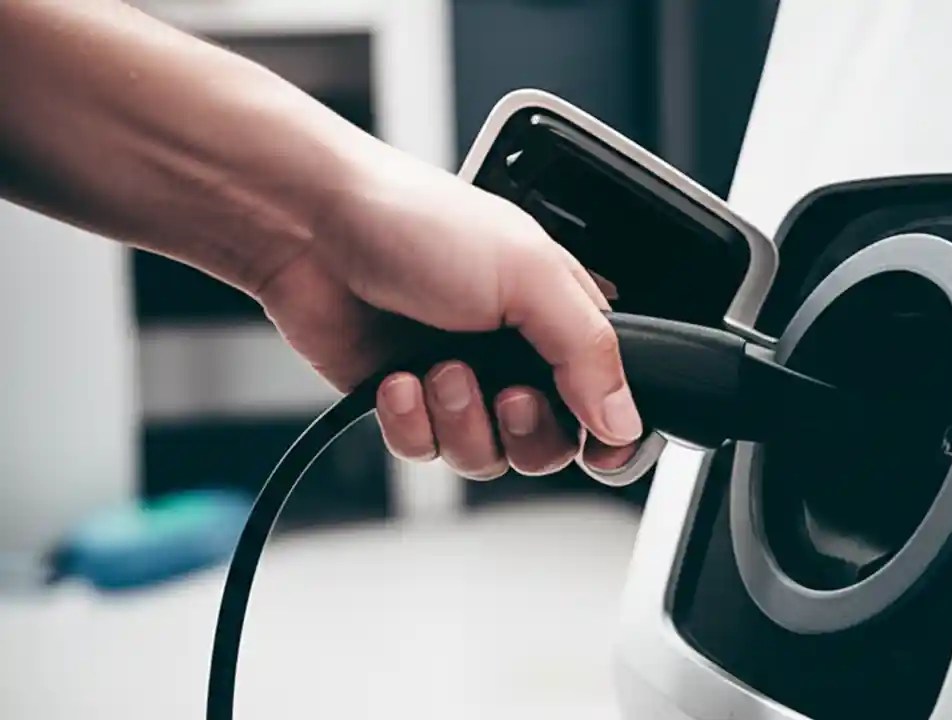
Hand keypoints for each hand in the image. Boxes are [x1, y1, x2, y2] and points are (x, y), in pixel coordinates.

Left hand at [255, 146, 641, 479]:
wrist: (309, 226)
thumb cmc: (416, 221)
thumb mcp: (529, 274)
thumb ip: (589, 351)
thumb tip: (624, 422)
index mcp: (561, 315)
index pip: (610, 399)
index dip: (608, 437)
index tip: (597, 453)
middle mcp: (516, 353)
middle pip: (552, 444)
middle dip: (527, 430)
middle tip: (508, 394)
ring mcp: (461, 381)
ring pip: (488, 456)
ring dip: (462, 421)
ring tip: (437, 371)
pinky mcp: (406, 403)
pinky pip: (427, 451)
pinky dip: (411, 423)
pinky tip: (395, 381)